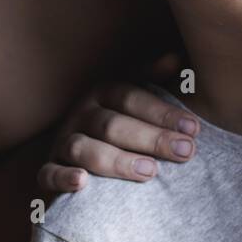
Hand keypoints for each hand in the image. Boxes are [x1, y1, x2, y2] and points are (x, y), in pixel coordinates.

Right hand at [36, 80, 199, 193]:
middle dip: (151, 138)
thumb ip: (153, 79)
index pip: (132, 98)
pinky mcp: (47, 170)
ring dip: (116, 160)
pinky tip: (82, 182)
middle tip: (185, 152)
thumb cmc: (120, 123)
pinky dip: (63, 178)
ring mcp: (61, 142)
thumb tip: (175, 58)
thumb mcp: (134, 98)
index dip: (162, 112)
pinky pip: (49, 174)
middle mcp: (80, 114)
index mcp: (102, 93)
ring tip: (150, 171)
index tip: (194, 129)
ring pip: (82, 148)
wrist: (80, 154)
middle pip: (112, 125)